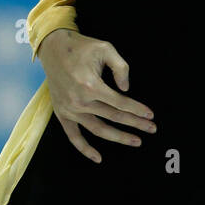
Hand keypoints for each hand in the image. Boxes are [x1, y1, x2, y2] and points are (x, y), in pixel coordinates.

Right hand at [37, 28, 155, 162]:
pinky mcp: (61, 112)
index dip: (137, 109)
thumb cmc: (81, 47)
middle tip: (152, 129)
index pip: (120, 103)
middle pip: (113, 117)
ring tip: (136, 141)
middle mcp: (80, 100)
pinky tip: (98, 158)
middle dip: (135, 124)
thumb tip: (126, 89)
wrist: (53, 47)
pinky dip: (84, 149)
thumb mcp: (105, 48)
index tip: (150, 115)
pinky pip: (73, 135)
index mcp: (90, 85)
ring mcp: (69, 109)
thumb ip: (120, 67)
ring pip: (98, 129)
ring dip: (118, 137)